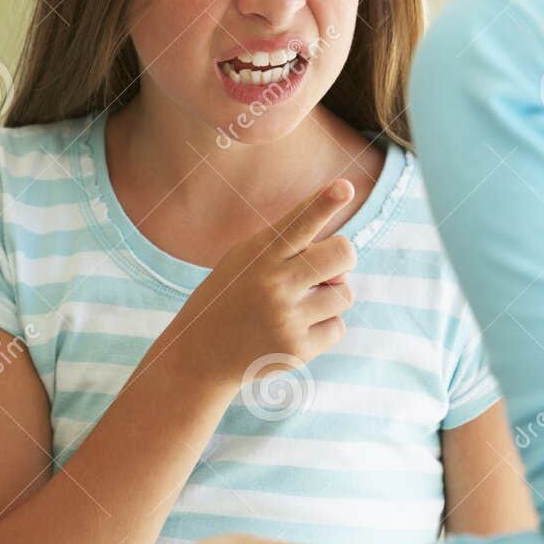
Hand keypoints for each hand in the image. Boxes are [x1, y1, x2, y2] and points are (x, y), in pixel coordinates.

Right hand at [172, 179, 356, 392]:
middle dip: (343, 258)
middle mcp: (274, 284)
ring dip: (328, 298)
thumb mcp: (244, 260)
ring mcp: (286, 318)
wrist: (198, 356)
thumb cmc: (230, 298)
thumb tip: (344, 265)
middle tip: (326, 269)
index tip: (345, 187)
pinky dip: (322, 328)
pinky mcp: (297, 350)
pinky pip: (337, 327)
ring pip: (345, 294)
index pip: (299, 223)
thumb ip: (289, 249)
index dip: (324, 203)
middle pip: (343, 255)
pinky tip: (293, 332)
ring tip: (296, 307)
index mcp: (259, 254)